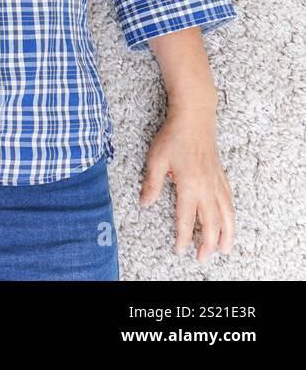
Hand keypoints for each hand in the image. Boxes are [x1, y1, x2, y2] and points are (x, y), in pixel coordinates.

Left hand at [140, 105, 235, 263]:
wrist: (195, 118)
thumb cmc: (173, 136)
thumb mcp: (156, 159)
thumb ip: (152, 184)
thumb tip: (145, 203)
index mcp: (189, 185)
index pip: (186, 219)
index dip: (183, 237)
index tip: (180, 250)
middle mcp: (207, 188)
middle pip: (211, 223)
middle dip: (207, 244)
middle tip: (202, 259)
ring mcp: (217, 183)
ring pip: (226, 216)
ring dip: (226, 235)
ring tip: (224, 250)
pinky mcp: (222, 177)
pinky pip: (230, 203)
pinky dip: (232, 218)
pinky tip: (229, 224)